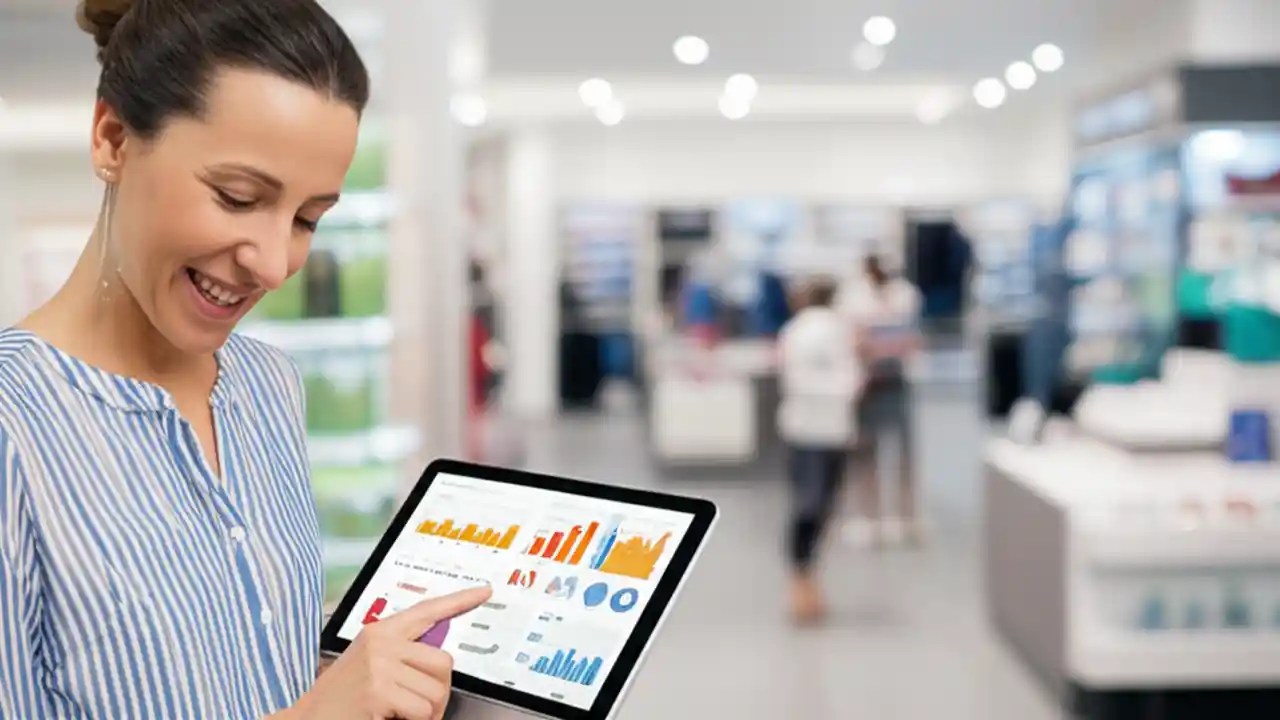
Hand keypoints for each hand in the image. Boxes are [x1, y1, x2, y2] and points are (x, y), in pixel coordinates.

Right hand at [287, 586, 491, 719]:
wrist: (308, 719)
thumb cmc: (341, 699)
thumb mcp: (369, 664)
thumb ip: (400, 654)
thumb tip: (440, 657)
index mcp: (380, 631)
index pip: (427, 610)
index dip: (458, 601)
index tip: (483, 592)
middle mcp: (381, 642)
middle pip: (443, 661)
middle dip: (439, 690)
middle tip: (418, 707)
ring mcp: (380, 664)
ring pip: (436, 691)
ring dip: (426, 713)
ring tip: (400, 714)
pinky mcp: (380, 689)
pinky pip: (422, 710)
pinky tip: (388, 718)